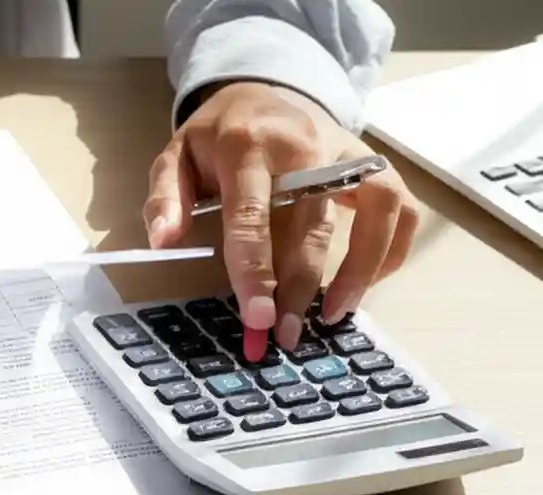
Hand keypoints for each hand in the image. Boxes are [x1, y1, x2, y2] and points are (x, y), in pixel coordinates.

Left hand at [144, 81, 417, 359]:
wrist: (261, 89)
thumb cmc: (216, 136)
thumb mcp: (175, 156)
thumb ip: (166, 197)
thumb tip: (162, 241)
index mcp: (247, 146)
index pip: (252, 216)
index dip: (255, 271)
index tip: (256, 317)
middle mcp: (305, 146)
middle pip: (312, 224)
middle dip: (299, 287)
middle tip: (284, 335)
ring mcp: (346, 152)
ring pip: (373, 212)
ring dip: (358, 271)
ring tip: (333, 317)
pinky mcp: (372, 161)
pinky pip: (400, 207)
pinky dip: (391, 250)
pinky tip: (365, 285)